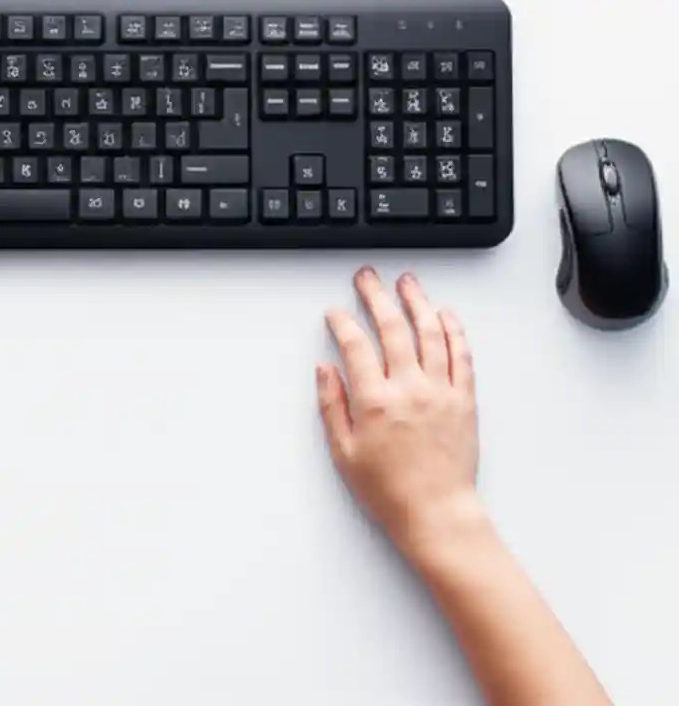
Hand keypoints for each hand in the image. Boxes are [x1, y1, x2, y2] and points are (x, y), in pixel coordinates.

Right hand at [317, 267, 479, 555]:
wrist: (436, 513)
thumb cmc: (389, 490)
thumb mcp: (344, 453)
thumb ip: (333, 407)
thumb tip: (326, 371)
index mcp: (375, 402)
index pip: (356, 346)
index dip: (343, 323)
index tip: (335, 313)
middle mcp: (410, 389)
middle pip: (393, 328)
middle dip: (377, 296)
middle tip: (368, 278)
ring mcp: (441, 391)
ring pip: (431, 332)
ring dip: (417, 302)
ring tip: (407, 283)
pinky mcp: (464, 400)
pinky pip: (461, 355)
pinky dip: (454, 329)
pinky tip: (444, 314)